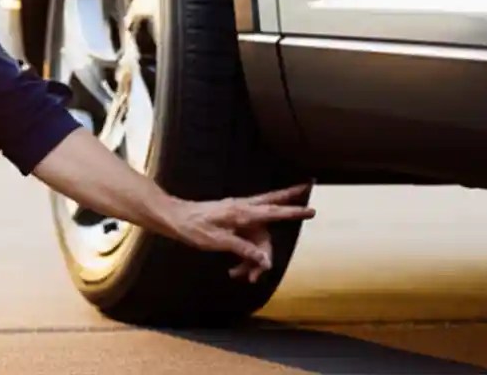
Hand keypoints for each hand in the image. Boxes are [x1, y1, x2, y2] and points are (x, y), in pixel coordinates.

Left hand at [162, 182, 314, 283]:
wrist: (174, 219)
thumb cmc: (194, 228)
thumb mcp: (218, 241)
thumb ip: (243, 249)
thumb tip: (265, 261)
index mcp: (242, 213)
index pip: (274, 212)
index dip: (293, 212)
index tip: (311, 209)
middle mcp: (244, 211)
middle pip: (274, 209)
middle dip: (291, 210)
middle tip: (310, 209)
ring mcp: (238, 216)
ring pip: (259, 235)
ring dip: (255, 258)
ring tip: (242, 277)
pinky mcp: (232, 223)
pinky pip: (247, 240)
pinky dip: (244, 256)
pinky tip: (235, 271)